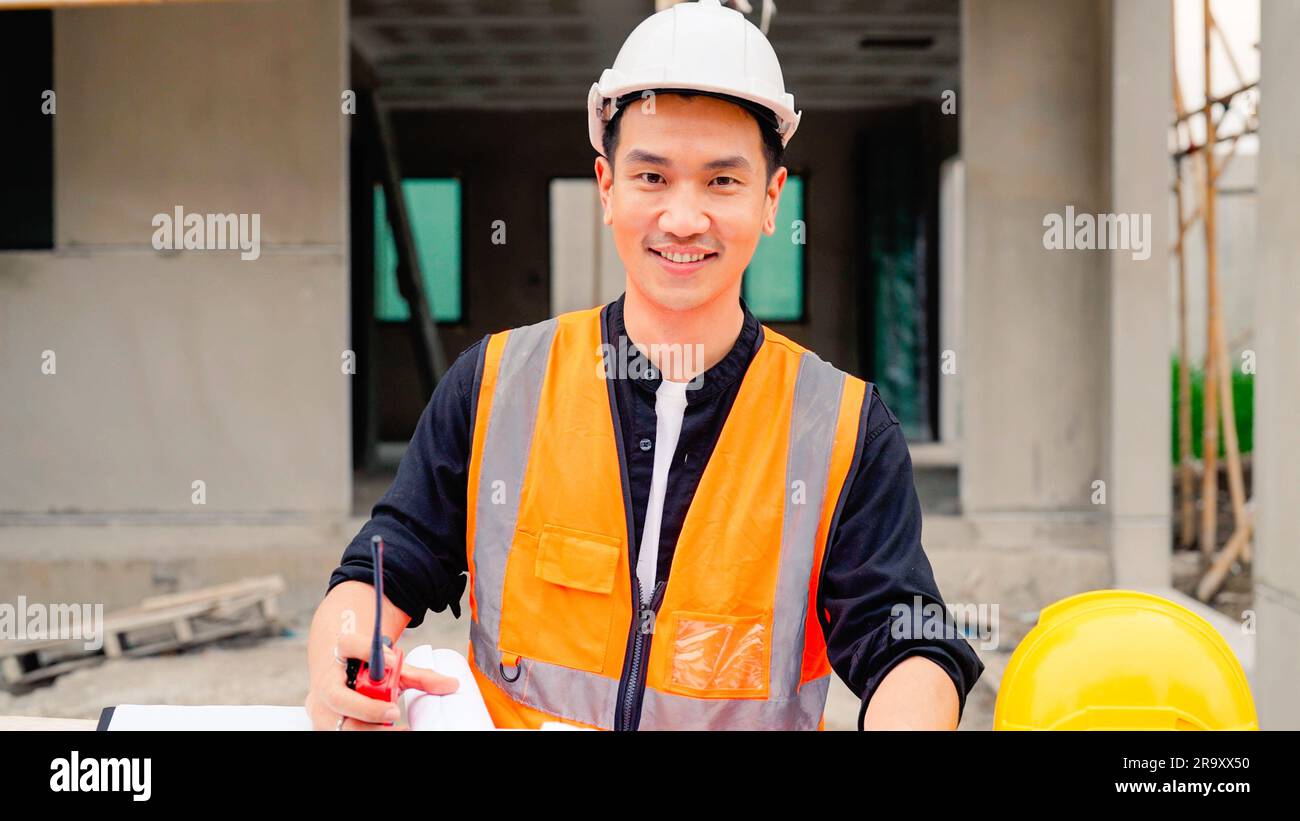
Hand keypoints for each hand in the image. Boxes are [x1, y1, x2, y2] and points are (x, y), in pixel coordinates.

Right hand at [306, 632, 459, 730]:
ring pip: (340, 726)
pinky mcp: (327, 728)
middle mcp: (326, 686)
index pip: (348, 644)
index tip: (391, 659)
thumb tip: (452, 684)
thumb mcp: (391, 670)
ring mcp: (323, 711)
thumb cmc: (367, 674)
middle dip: (367, 708)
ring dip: (369, 729)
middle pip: (338, 697)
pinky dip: (369, 733)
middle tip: (394, 712)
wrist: (339, 680)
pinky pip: (346, 734)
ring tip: (400, 730)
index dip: (365, 649)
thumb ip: (419, 676)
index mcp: (341, 657)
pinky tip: (391, 732)